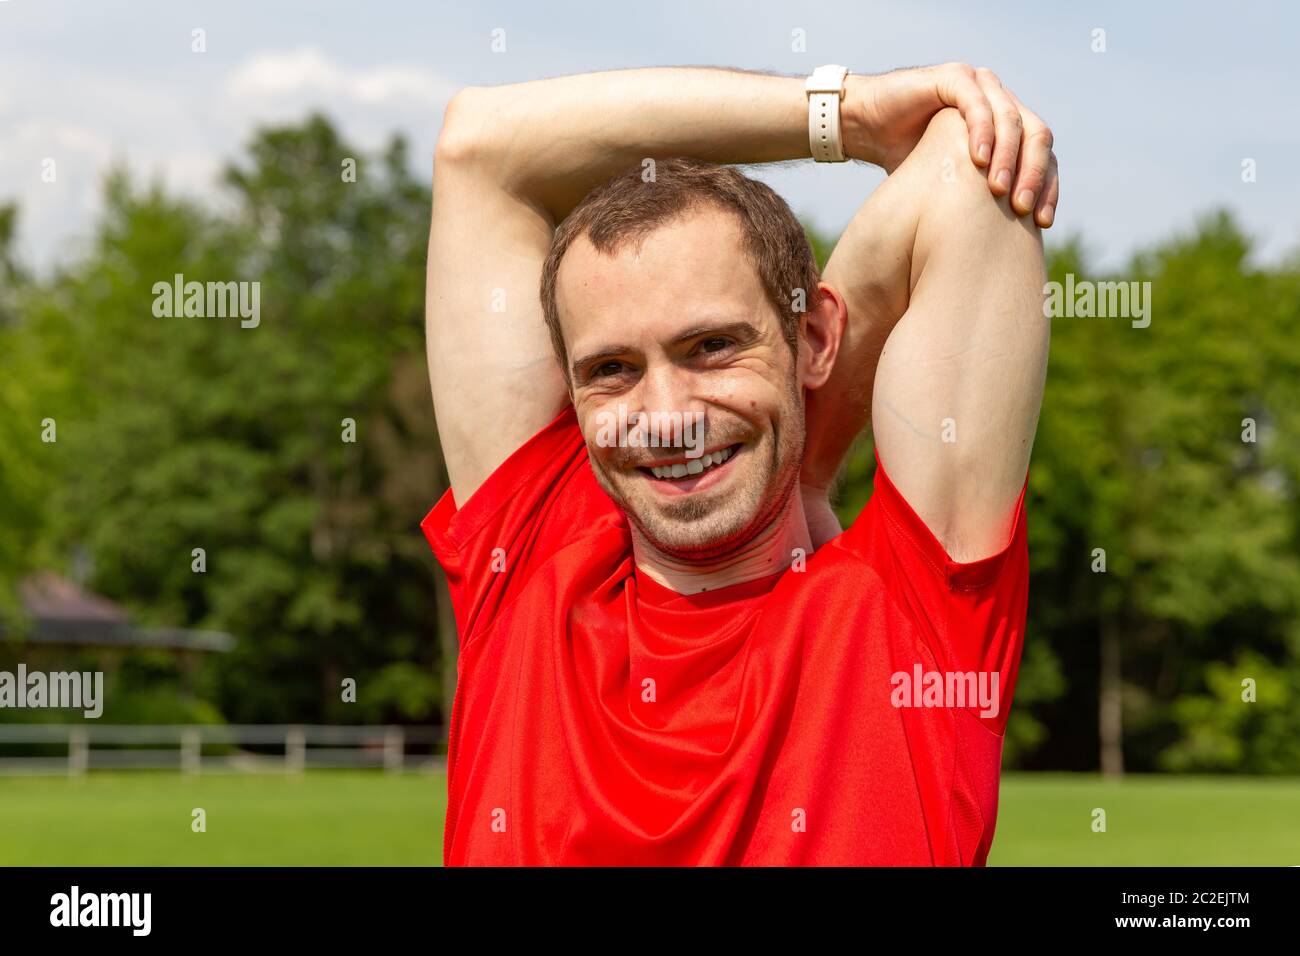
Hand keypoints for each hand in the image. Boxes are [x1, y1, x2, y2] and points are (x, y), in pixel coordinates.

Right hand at [845, 63, 1058, 226]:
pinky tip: (979, 160)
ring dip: (1008, 157)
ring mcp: (981, 86)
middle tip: (1022, 208)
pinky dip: (982, 132)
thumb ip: (980, 203)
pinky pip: (977, 104)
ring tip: (999, 190)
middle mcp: (1001, 103)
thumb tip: (1002, 252)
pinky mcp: (956, 78)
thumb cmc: (905, 161)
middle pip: (1037, 136)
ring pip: (1011, 120)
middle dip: (1034, 174)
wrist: (865, 129)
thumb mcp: (950, 188)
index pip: (1042, 156)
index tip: (1042, 222)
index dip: (1048, 187)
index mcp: (1008, 128)